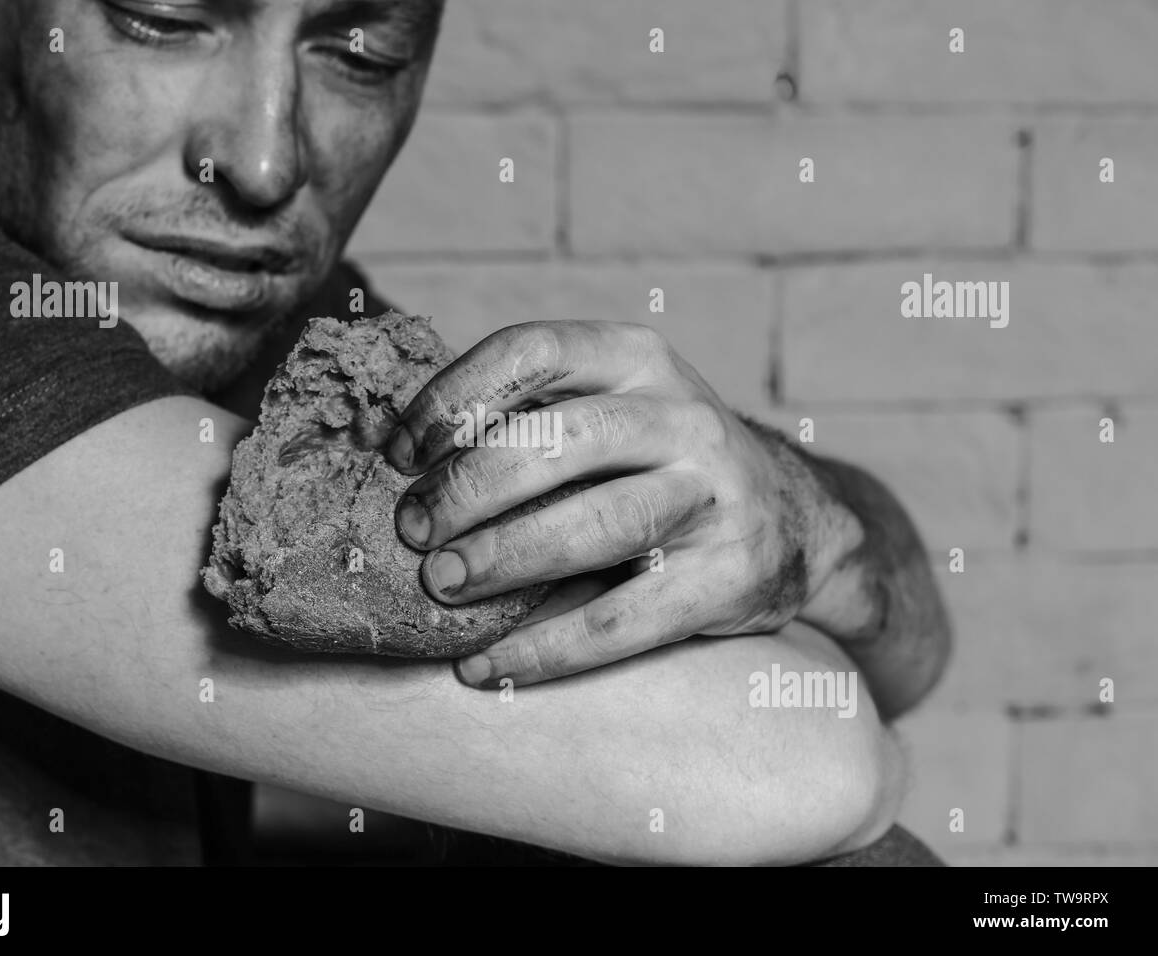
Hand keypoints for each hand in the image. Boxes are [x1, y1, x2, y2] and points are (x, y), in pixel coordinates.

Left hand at [385, 321, 859, 687]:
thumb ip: (531, 415)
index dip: (454, 396)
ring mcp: (716, 495)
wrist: (794, 522)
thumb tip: (395, 455)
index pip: (534, 350)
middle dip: (470, 487)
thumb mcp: (613, 409)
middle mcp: (684, 416)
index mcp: (639, 359)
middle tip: (412, 531)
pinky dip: (547, 648)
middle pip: (559, 439)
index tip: (399, 454)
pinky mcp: (732, 575)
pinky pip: (624, 619)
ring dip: (504, 558)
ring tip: (440, 587)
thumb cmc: (661, 464)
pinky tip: (487, 667)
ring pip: (597, 525)